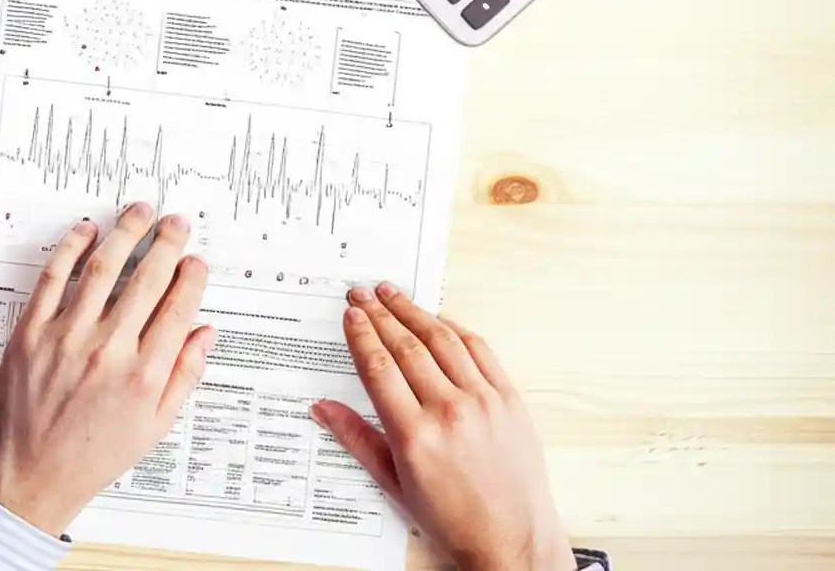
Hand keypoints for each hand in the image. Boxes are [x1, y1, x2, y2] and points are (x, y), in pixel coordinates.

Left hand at [0, 202, 213, 535]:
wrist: (32, 473)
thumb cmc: (94, 453)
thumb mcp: (155, 425)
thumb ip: (184, 375)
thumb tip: (205, 333)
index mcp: (145, 374)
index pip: (179, 306)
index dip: (192, 275)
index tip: (196, 261)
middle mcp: (109, 350)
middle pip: (148, 278)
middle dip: (167, 243)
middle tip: (175, 223)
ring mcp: (67, 337)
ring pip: (104, 268)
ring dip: (126, 232)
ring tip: (139, 212)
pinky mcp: (31, 333)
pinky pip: (53, 278)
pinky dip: (71, 249)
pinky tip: (87, 231)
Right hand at [311, 283, 572, 570]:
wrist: (512, 539)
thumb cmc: (454, 519)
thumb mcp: (394, 484)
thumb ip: (357, 439)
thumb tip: (322, 409)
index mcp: (415, 436)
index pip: (379, 368)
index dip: (361, 335)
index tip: (351, 314)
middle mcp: (449, 412)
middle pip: (407, 347)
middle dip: (381, 315)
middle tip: (364, 294)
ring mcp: (483, 402)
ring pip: (442, 340)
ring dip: (414, 312)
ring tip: (394, 294)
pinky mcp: (509, 400)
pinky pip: (479, 350)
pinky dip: (455, 329)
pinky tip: (437, 319)